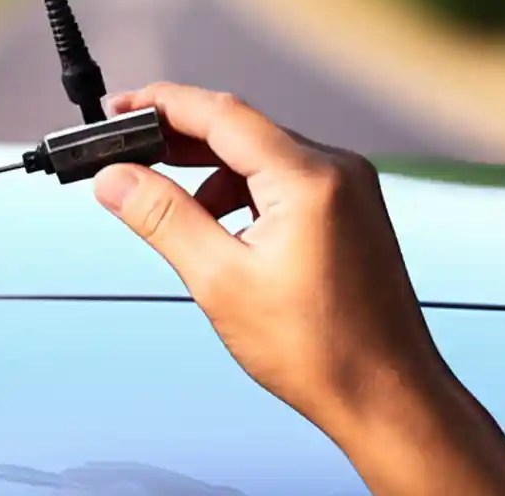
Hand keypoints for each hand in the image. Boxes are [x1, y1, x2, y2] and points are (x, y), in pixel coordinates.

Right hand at [94, 82, 504, 495]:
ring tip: (168, 206)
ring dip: (208, 171)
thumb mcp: (220, 281)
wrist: (388, 399)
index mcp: (308, 179)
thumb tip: (115, 179)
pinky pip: (282, 180)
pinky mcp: (350, 211)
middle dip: (178, 138)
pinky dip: (240, 192)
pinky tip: (219, 227)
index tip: (120, 109)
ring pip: (260, 155)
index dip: (162, 104)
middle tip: (127, 152)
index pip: (221, 114)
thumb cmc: (321, 351)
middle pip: (240, 129)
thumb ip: (163, 218)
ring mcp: (349, 190)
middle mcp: (337, 171)